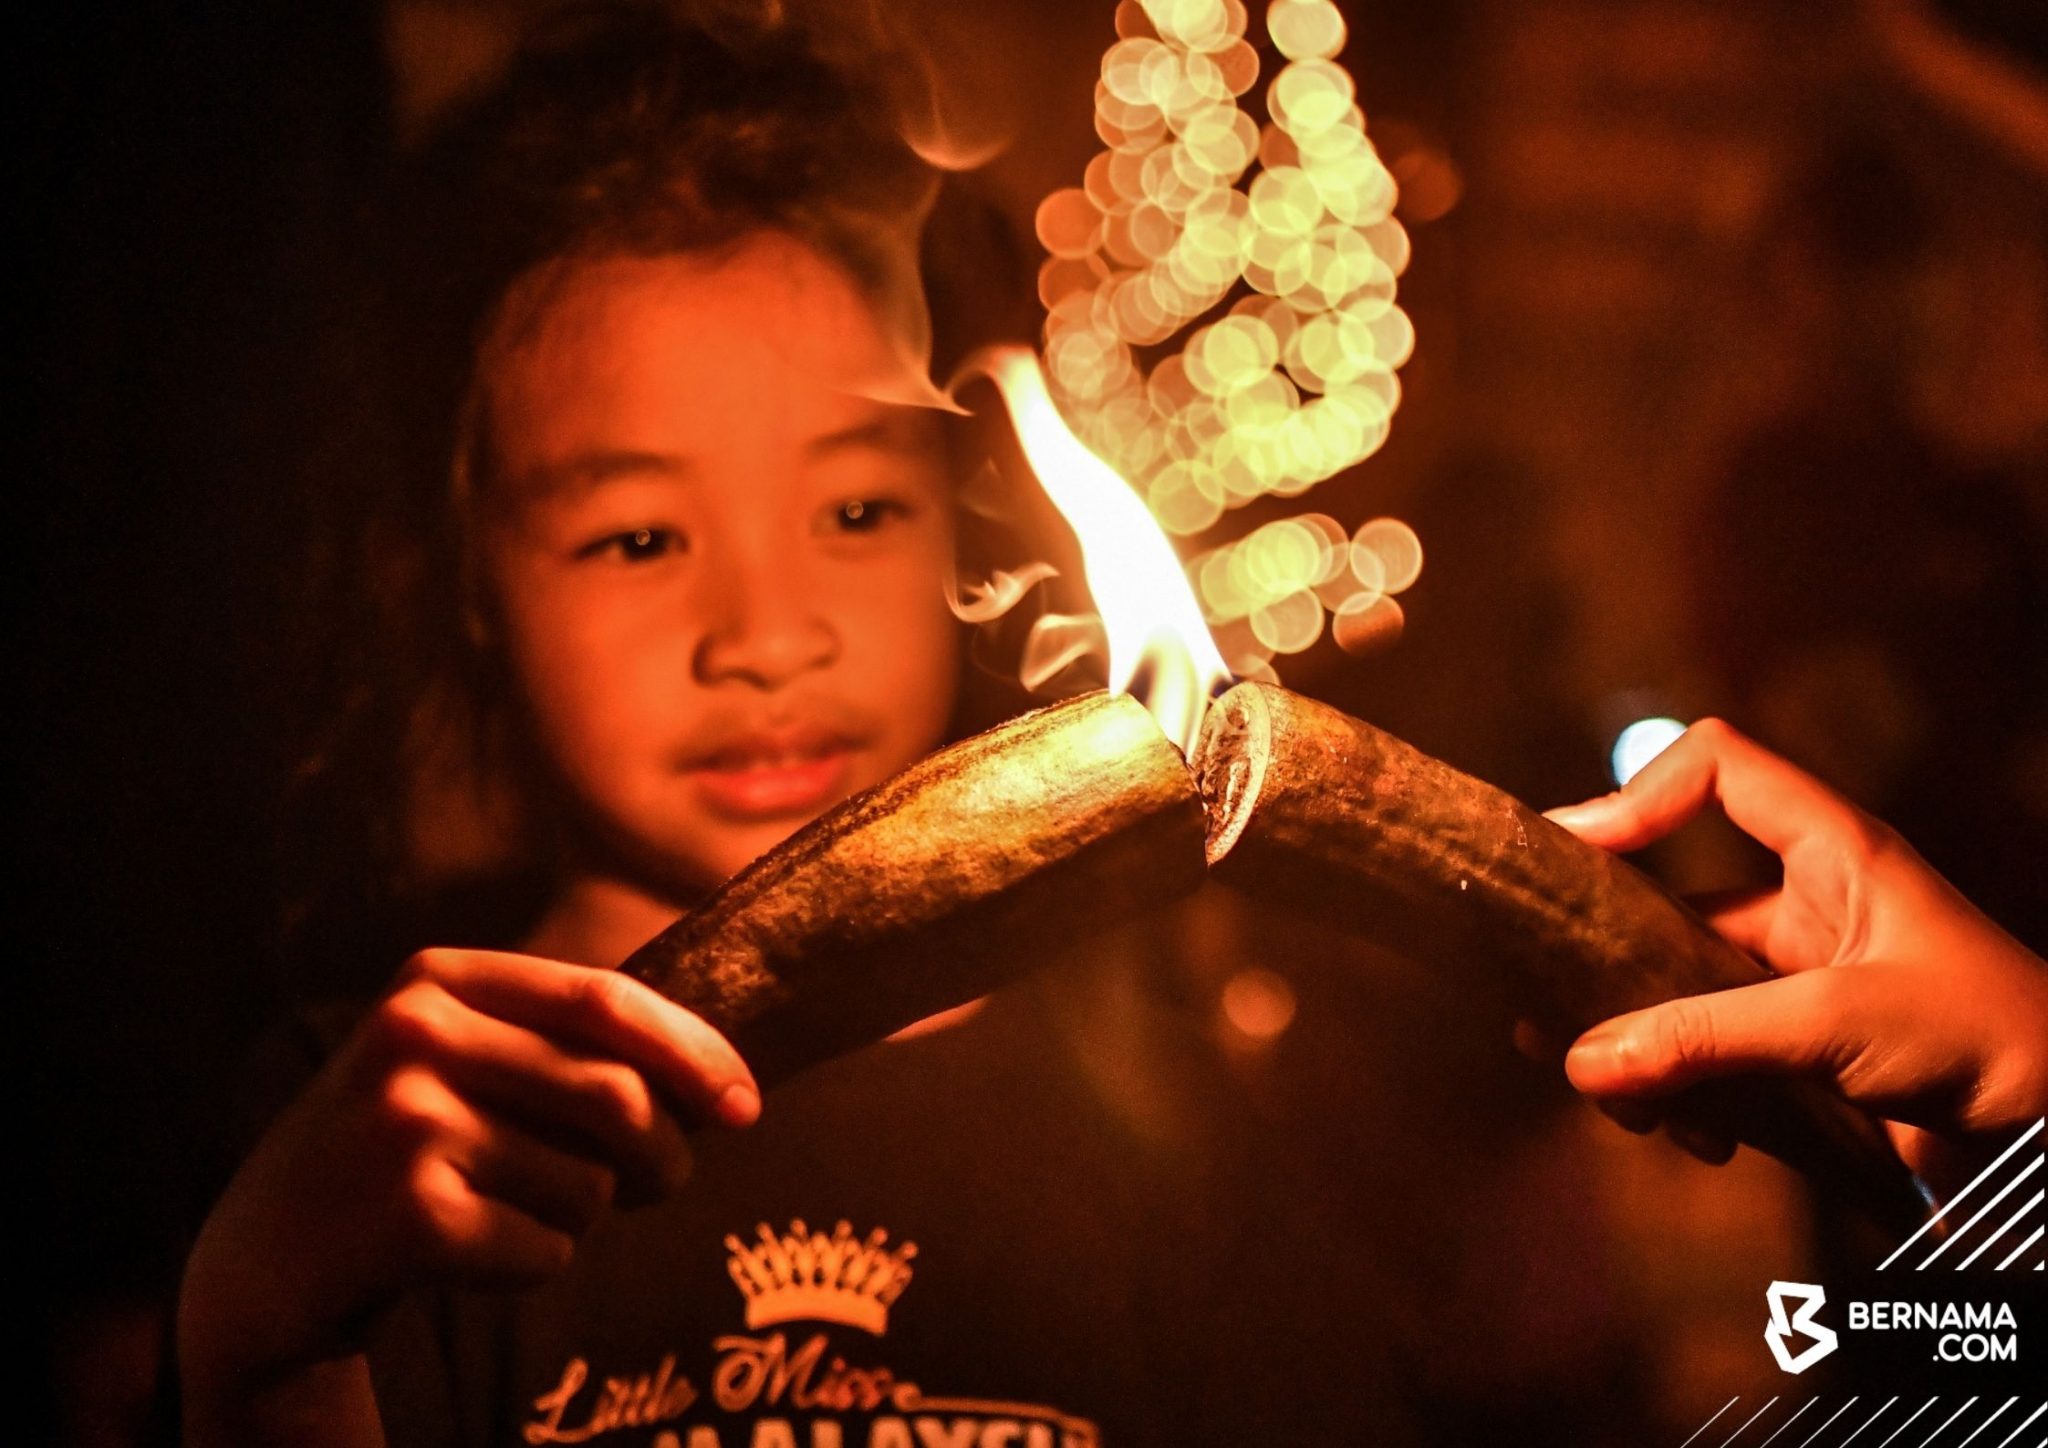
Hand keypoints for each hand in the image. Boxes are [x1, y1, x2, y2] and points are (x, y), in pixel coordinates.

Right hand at [179, 949, 757, 1443]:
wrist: (263, 1261)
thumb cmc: (400, 1152)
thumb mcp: (461, 1062)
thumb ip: (566, 1047)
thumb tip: (720, 1077)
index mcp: (440, 979)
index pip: (607, 999)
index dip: (692, 1052)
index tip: (745, 1102)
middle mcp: (417, 1034)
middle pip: (616, 1095)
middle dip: (666, 1153)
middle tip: (665, 1183)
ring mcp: (407, 1123)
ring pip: (589, 1182)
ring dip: (585, 1215)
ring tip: (517, 1210)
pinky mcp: (408, 1215)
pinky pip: (546, 1249)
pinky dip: (536, 1264)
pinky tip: (471, 1254)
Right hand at [1544, 718, 2047, 1188]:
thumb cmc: (1992, 1039)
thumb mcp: (1837, 1024)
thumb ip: (1705, 1040)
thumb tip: (1581, 1061)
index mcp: (1834, 852)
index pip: (1718, 768)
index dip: (1642, 794)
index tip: (1572, 852)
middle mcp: (1812, 906)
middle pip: (1676, 897)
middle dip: (1610, 955)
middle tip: (1542, 998)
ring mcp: (1807, 984)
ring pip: (1685, 993)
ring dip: (1644, 1043)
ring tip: (1617, 1097)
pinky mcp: (1809, 1057)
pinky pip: (1717, 1058)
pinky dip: (1690, 1095)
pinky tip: (1695, 1137)